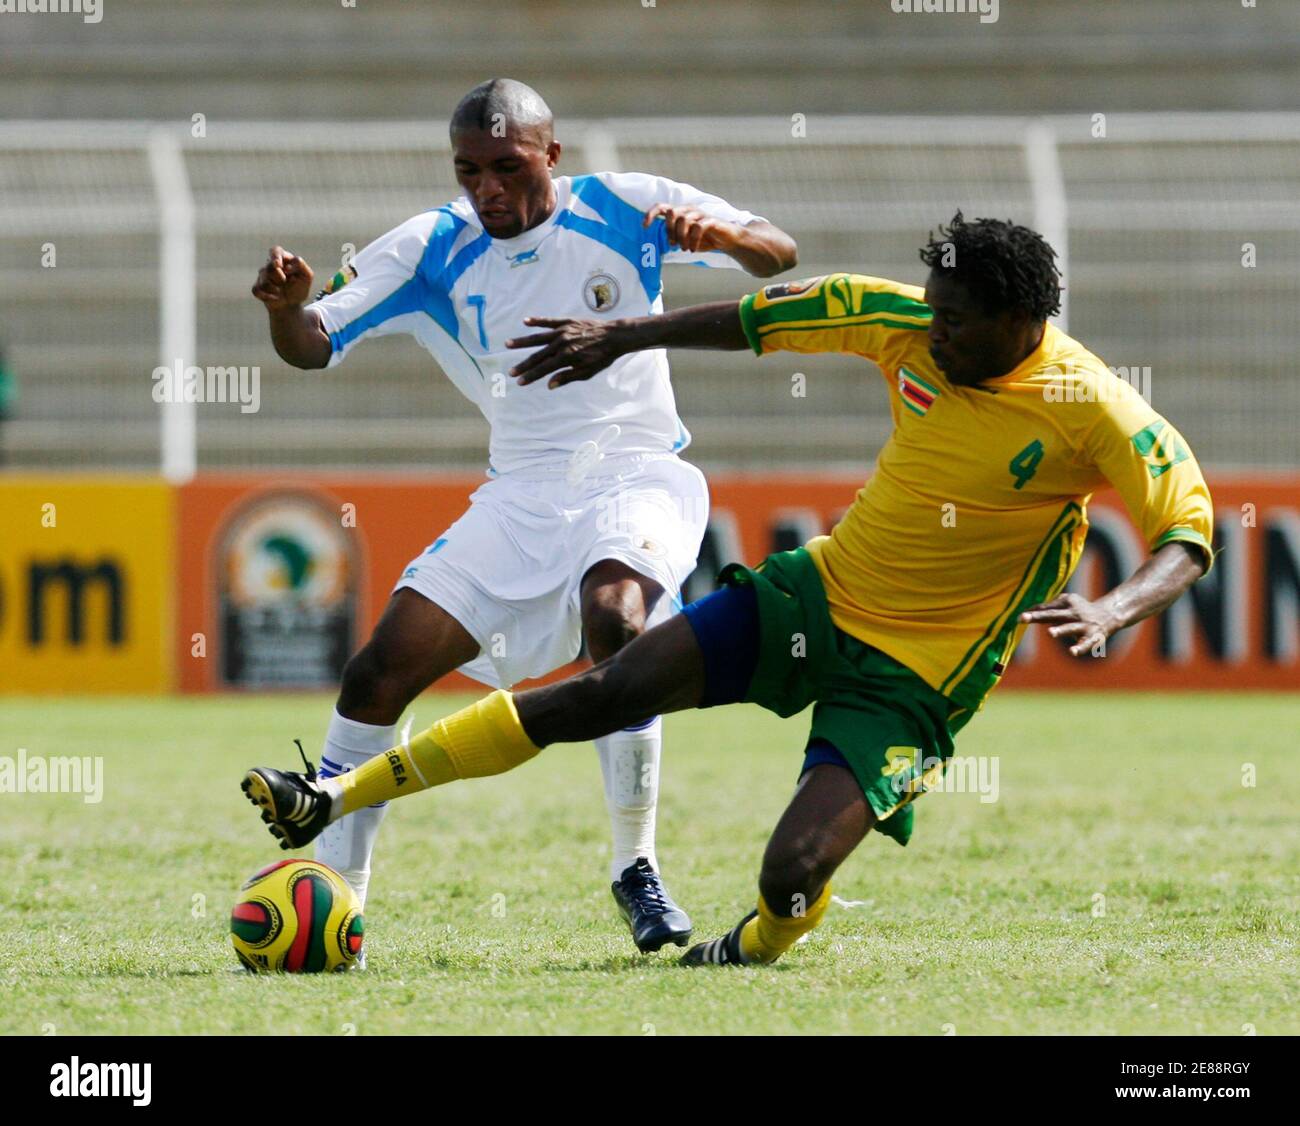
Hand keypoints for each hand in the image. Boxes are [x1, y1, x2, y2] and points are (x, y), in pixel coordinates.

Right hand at [252, 246, 314, 310]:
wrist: (293, 304)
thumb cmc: (299, 287)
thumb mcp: (307, 276)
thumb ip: (301, 265)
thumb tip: (287, 267)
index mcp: (282, 259)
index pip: (275, 251)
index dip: (275, 256)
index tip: (279, 265)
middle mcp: (270, 265)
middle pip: (269, 267)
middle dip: (279, 277)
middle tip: (285, 281)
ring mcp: (263, 276)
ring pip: (264, 280)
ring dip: (275, 288)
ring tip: (280, 292)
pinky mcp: (258, 287)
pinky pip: (256, 290)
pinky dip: (267, 296)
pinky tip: (275, 298)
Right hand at [507, 317, 627, 387]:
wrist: (614, 336)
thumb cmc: (602, 357)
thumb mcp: (586, 371)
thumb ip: (567, 377)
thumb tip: (549, 385)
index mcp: (566, 357)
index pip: (543, 369)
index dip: (531, 376)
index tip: (520, 382)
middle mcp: (561, 343)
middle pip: (538, 355)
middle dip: (524, 365)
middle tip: (511, 371)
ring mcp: (563, 331)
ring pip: (538, 337)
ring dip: (522, 342)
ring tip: (508, 344)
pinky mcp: (566, 321)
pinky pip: (548, 321)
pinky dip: (536, 321)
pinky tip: (525, 322)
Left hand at [644, 203, 735, 253]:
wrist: (727, 240)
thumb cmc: (705, 238)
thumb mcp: (686, 238)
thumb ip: (674, 236)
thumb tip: (663, 240)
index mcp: (681, 212)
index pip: (662, 207)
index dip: (651, 214)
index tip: (644, 226)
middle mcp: (689, 210)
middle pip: (672, 212)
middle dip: (670, 230)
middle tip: (675, 244)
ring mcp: (701, 214)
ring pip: (684, 220)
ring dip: (681, 238)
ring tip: (685, 249)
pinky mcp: (711, 220)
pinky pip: (698, 227)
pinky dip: (693, 240)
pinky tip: (693, 249)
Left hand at [1019, 593, 1120, 657]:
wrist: (1109, 615)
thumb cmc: (1080, 609)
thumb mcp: (1067, 603)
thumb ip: (1049, 607)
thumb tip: (1028, 611)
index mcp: (1066, 603)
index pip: (1046, 608)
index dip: (1032, 613)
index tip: (1018, 617)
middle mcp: (1074, 614)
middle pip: (1053, 615)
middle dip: (1038, 616)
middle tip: (1023, 617)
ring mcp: (1083, 626)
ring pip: (1070, 628)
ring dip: (1060, 630)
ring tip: (1050, 633)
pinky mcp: (1092, 638)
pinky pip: (1085, 644)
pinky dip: (1079, 648)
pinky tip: (1072, 652)